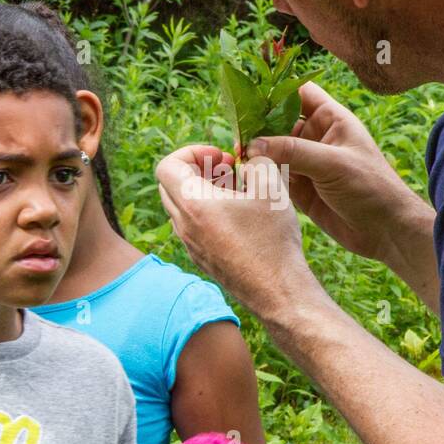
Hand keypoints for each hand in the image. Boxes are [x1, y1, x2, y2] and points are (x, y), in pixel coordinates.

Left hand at [155, 145, 318, 315]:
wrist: (277, 291)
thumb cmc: (272, 239)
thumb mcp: (272, 187)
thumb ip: (259, 161)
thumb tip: (251, 157)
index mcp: (193, 204)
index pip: (167, 165)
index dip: (191, 152)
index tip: (220, 157)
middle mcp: (184, 226)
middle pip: (170, 185)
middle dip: (196, 169)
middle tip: (227, 170)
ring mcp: (190, 245)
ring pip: (181, 206)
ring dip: (202, 191)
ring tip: (236, 190)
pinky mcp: (201, 258)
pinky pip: (192, 226)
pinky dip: (207, 212)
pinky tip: (239, 215)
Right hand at [244, 81, 430, 265]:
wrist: (386, 230)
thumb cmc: (371, 188)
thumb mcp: (333, 163)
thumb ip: (293, 151)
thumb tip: (253, 144)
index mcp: (331, 119)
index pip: (298, 92)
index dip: (274, 90)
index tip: (247, 94)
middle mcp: (316, 137)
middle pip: (278, 121)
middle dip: (257, 124)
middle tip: (235, 130)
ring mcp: (307, 163)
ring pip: (272, 149)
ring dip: (255, 152)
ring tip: (234, 154)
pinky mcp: (300, 187)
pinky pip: (274, 175)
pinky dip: (260, 174)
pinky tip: (244, 174)